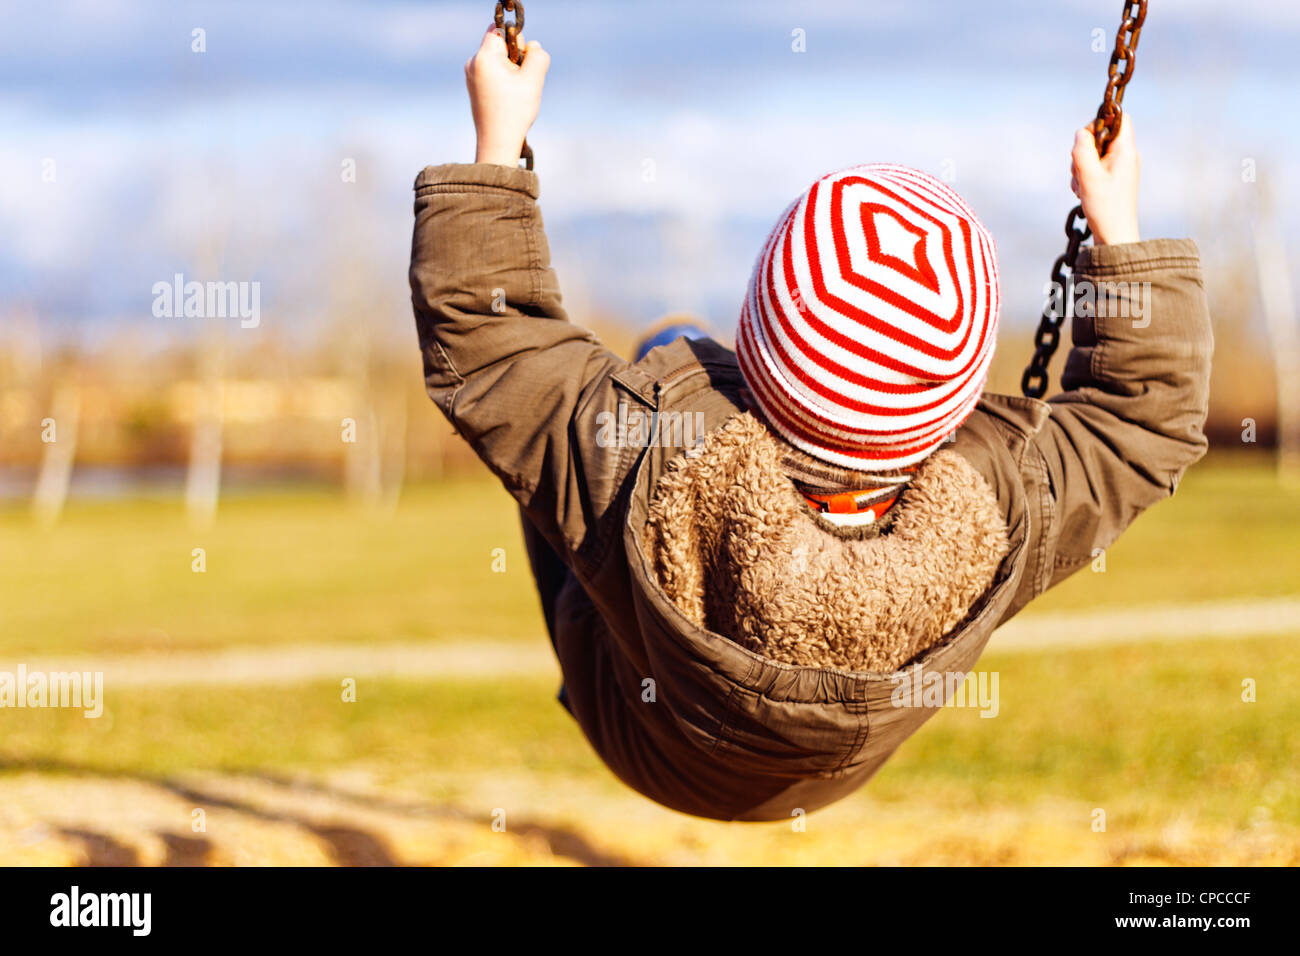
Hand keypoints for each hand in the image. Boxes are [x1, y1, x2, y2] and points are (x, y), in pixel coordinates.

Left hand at [465, 23, 549, 166]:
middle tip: (520, 82)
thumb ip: (538, 56)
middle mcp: (473, 63)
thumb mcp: (533, 81)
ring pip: (497, 60)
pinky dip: (504, 80)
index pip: (499, 29)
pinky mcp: (474, 86)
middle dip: (515, 58)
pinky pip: (493, 72)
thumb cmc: (514, 113)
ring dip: (511, 71)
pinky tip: (508, 98)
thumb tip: (534, 46)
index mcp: (484, 57)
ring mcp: (471, 75)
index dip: (515, 41)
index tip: (520, 62)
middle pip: (499, 44)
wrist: (496, 143)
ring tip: (514, 94)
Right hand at [1071, 112, 1140, 245]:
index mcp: (1125, 151)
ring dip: (1080, 166)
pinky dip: (1084, 176)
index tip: (1085, 140)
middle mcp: (1125, 156)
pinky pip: (1094, 167)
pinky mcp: (1112, 179)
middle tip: (1080, 170)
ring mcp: (1119, 168)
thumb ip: (1082, 150)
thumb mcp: (1088, 176)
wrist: (1114, 235)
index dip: (1100, 122)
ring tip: (1081, 186)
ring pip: (1094, 153)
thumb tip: (1080, 133)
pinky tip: (1083, 192)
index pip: (1119, 118)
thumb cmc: (1105, 207)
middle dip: (1084, 150)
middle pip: (1101, 136)